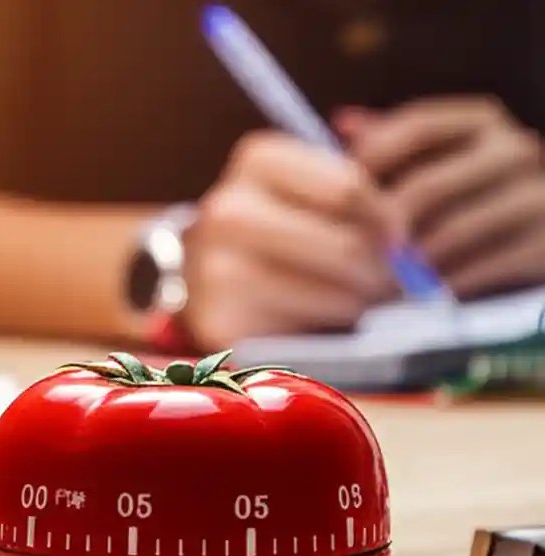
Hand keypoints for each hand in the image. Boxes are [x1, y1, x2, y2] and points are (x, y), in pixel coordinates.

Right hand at [182, 131, 398, 349]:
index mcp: (258, 161)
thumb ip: (361, 196)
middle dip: (384, 273)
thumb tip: (407, 249)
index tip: (398, 238)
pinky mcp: (220, 324)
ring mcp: (215, 270)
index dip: (388, 219)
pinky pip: (308, 337)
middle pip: (347, 248)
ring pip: (336, 298)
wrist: (204, 273)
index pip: (351, 188)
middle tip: (394, 285)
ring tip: (362, 305)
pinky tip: (325, 326)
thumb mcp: (311, 189)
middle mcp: (226, 210)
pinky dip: (329, 338)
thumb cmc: (279, 228)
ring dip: (364, 308)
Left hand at [338, 97, 544, 297]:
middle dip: (383, 225)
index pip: (417, 127)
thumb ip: (388, 142)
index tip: (338, 196)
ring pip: (455, 229)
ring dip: (411, 260)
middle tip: (353, 252)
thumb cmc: (461, 197)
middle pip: (428, 184)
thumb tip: (343, 122)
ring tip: (381, 278)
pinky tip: (423, 293)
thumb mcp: (430, 162)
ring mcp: (538, 193)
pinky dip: (446, 283)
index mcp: (480, 122)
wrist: (530, 239)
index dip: (371, 161)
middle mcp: (514, 148)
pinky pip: (485, 265)